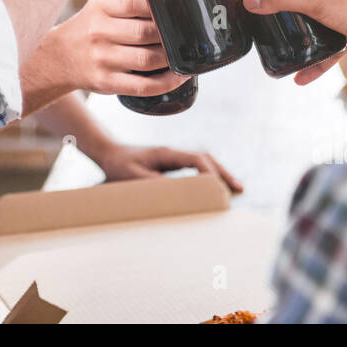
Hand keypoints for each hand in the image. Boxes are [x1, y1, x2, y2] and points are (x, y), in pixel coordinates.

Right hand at [21, 0, 187, 100]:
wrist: (58, 57)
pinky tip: (179, 76)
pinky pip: (144, 85)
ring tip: (188, 55)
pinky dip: (167, 82)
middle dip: (172, 35)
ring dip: (173, 59)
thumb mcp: (103, 4)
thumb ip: (132, 0)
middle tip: (191, 34)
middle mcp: (99, 31)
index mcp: (102, 5)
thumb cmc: (91, 26)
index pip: (138, 2)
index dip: (164, 6)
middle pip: (148, 32)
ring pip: (149, 59)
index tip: (183, 9)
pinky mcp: (106, 82)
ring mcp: (102, 58)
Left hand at [97, 143, 243, 193]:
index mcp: (166, 153)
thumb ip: (151, 183)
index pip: (195, 158)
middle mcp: (173, 153)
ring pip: (203, 162)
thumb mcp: (132, 176)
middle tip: (238, 189)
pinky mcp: (171, 163)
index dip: (210, 171)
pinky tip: (215, 186)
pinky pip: (196, 167)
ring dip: (219, 174)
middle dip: (222, 173)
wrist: (109, 153)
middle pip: (205, 158)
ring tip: (235, 189)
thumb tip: (174, 193)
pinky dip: (208, 175)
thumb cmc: (118, 165)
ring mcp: (174, 157)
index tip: (219, 186)